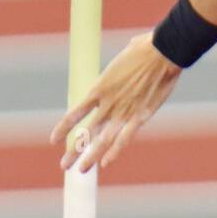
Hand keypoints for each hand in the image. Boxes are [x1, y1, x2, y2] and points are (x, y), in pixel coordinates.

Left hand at [50, 32, 180, 172]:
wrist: (163, 51)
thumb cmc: (145, 47)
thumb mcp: (124, 55)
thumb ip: (122, 63)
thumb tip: (130, 49)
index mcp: (100, 87)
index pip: (75, 112)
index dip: (64, 127)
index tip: (54, 140)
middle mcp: (108, 103)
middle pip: (86, 132)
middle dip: (74, 151)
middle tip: (64, 165)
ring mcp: (124, 111)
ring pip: (102, 140)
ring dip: (90, 156)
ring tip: (81, 170)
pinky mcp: (140, 115)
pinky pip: (124, 138)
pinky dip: (114, 151)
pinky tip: (105, 163)